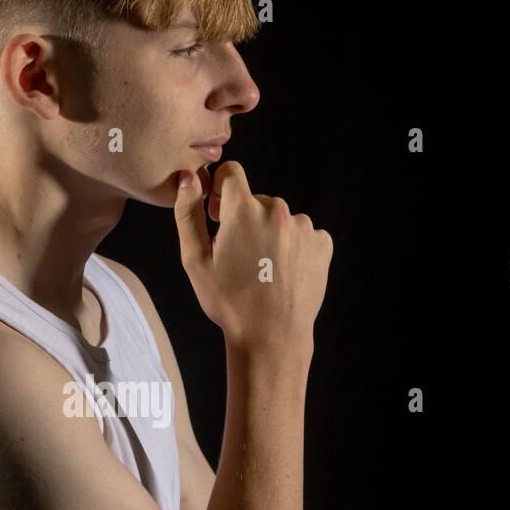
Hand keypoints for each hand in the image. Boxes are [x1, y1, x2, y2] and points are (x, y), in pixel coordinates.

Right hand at [173, 160, 332, 355]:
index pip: (232, 173)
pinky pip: (302, 235)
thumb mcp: (195, 261)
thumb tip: (187, 179)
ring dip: (270, 234)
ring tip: (262, 269)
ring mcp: (304, 227)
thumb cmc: (229, 302)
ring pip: (280, 219)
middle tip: (238, 256)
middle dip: (245, 218)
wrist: (271, 336)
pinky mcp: (322, 244)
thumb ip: (188, 213)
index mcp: (244, 211)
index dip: (220, 190)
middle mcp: (278, 211)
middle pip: (256, 200)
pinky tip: (282, 273)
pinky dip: (292, 247)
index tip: (217, 214)